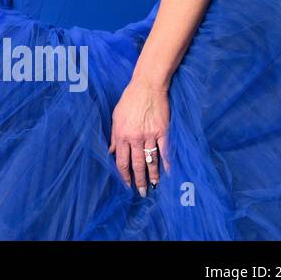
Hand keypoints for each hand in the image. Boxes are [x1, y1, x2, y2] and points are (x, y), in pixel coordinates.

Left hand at [108, 78, 170, 196]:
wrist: (147, 87)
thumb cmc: (130, 100)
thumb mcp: (116, 116)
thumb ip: (114, 135)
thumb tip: (112, 151)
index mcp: (121, 134)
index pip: (121, 160)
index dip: (124, 175)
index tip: (126, 184)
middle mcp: (134, 137)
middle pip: (136, 164)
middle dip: (138, 180)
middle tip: (141, 192)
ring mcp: (149, 135)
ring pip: (150, 160)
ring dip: (153, 175)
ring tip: (154, 186)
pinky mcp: (162, 131)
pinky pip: (165, 151)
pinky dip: (166, 163)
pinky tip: (168, 173)